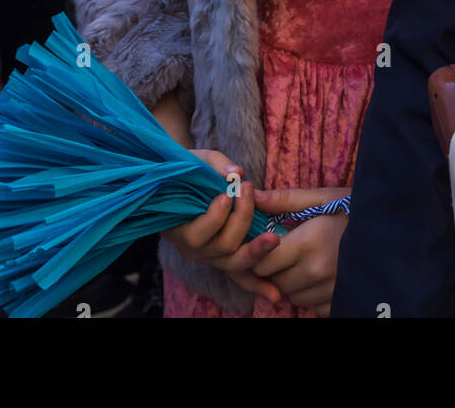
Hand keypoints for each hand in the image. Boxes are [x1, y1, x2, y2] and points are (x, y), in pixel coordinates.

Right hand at [162, 149, 281, 302]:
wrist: (183, 183)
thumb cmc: (190, 170)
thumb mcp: (197, 159)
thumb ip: (216, 164)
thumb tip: (236, 173)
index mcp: (178, 229)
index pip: (198, 233)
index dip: (215, 217)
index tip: (228, 193)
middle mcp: (193, 249)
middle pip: (223, 246)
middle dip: (241, 220)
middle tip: (250, 191)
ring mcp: (210, 256)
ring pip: (235, 263)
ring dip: (256, 251)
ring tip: (273, 238)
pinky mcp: (225, 259)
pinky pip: (241, 276)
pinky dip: (258, 285)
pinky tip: (276, 293)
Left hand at [251, 186, 350, 316]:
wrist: (391, 228)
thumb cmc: (353, 208)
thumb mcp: (322, 197)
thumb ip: (285, 200)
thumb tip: (253, 196)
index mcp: (308, 241)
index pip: (265, 262)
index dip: (262, 255)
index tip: (268, 246)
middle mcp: (318, 270)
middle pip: (277, 282)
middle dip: (277, 270)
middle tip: (288, 253)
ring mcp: (331, 289)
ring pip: (295, 297)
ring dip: (295, 284)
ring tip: (307, 263)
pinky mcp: (342, 300)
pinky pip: (315, 307)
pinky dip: (314, 296)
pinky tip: (323, 277)